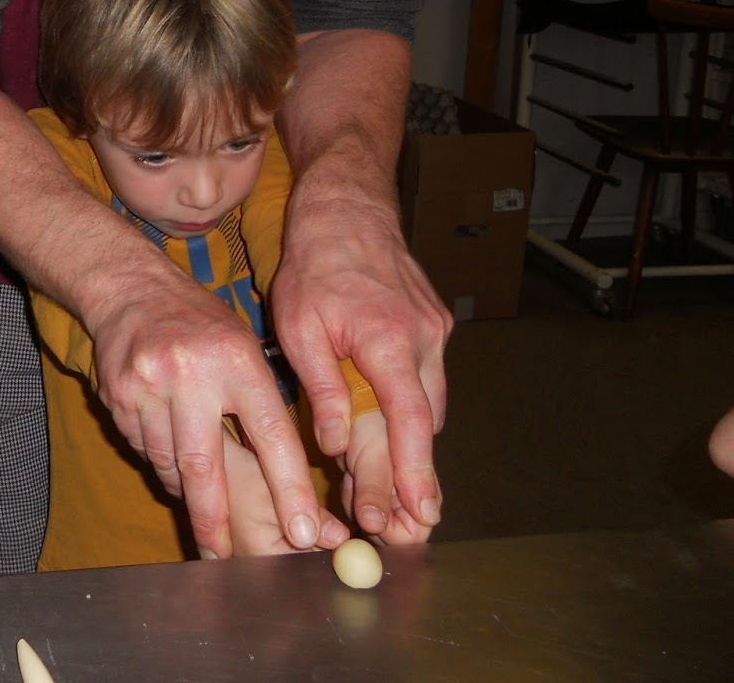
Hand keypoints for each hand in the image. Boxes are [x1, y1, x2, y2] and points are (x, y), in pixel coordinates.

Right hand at [90, 265, 326, 557]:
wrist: (129, 288)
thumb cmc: (200, 325)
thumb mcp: (244, 349)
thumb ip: (261, 405)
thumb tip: (285, 480)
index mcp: (238, 360)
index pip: (272, 435)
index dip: (290, 487)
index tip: (304, 531)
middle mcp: (192, 373)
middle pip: (207, 465)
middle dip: (217, 519)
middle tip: (225, 558)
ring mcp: (149, 385)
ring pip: (170, 462)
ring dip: (185, 483)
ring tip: (194, 482)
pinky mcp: (118, 396)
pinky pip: (142, 448)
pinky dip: (158, 457)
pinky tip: (164, 440)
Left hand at [270, 192, 450, 533]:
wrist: (346, 206)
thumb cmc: (315, 261)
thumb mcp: (298, 324)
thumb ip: (320, 386)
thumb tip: (331, 442)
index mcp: (388, 339)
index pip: (410, 421)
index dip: (415, 472)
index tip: (420, 514)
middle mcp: (423, 338)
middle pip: (423, 426)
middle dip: (412, 479)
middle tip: (401, 527)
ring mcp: (434, 332)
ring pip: (426, 408)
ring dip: (406, 449)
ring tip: (379, 496)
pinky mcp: (433, 327)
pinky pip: (423, 383)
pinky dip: (405, 414)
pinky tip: (379, 440)